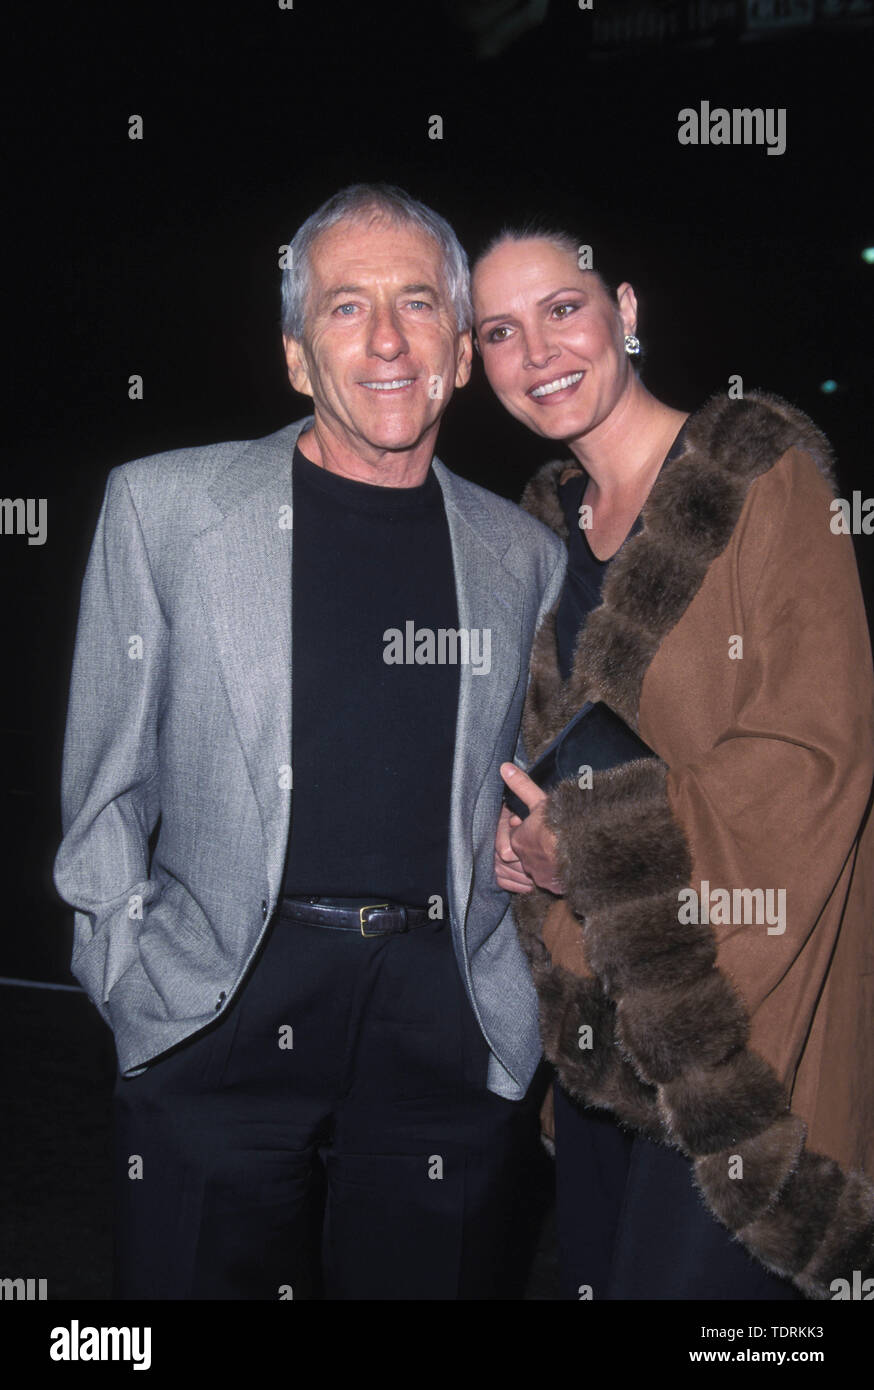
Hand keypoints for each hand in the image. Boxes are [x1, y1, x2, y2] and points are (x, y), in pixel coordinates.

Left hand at [499, 764, 564, 894]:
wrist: (587, 851)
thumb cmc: (561, 824)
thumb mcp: (540, 800)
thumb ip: (522, 786)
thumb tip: (504, 768)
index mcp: (519, 841)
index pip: (515, 836)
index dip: (524, 828)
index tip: (538, 822)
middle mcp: (525, 862)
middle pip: (526, 853)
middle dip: (534, 845)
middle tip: (549, 834)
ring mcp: (540, 877)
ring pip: (538, 868)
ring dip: (545, 860)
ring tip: (559, 849)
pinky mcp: (555, 888)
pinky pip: (551, 881)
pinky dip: (556, 874)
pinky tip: (567, 865)